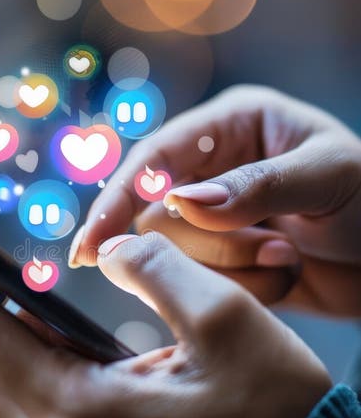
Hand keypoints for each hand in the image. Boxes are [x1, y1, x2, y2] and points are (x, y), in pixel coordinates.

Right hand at [72, 86, 360, 315]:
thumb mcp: (327, 176)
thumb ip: (253, 186)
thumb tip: (177, 203)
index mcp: (233, 125)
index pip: (154, 159)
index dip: (117, 202)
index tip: (91, 250)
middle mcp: (216, 170)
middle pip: (160, 218)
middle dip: (216, 245)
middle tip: (282, 249)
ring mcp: (221, 222)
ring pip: (178, 259)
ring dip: (236, 269)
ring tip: (292, 260)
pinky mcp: (230, 265)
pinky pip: (205, 288)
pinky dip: (246, 291)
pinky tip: (288, 277)